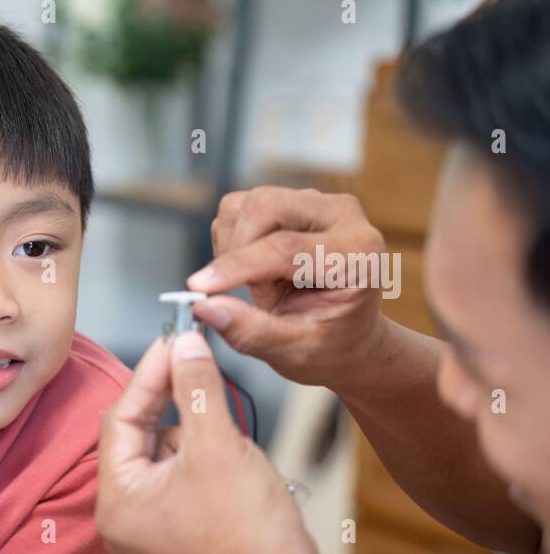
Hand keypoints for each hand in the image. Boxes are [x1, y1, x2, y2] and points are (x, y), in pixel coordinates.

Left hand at [96, 330, 324, 553]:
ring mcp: (150, 521)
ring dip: (192, 423)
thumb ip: (196, 388)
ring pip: (162, 448)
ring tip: (224, 418)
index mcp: (116, 499)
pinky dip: (203, 449)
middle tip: (194, 355)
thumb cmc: (249, 531)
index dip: (149, 373)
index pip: (120, 418)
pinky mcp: (178, 524)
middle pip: (137, 432)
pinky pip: (180, 470)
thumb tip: (185, 343)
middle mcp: (122, 513)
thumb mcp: (219, 444)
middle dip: (170, 397)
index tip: (175, 338)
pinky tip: (231, 448)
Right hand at [189, 186, 390, 390]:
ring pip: (246, 205)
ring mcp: (316, 203)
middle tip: (242, 292)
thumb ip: (250, 331)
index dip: (235, 267)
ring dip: (232, 248)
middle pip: (265, 207)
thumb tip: (204, 307)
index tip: (198, 289)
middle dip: (235, 251)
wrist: (348, 337)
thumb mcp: (293, 351)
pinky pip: (238, 209)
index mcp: (357, 253)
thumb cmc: (329, 345)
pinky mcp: (290, 202)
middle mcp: (342, 216)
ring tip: (256, 285)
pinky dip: (230, 241)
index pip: (285, 247)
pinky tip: (253, 270)